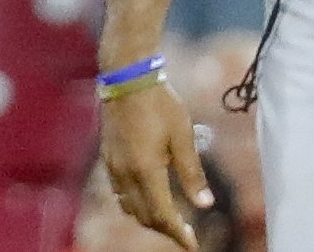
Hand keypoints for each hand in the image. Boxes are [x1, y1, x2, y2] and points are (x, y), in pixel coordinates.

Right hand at [99, 79, 212, 251]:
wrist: (127, 77)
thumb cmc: (160, 103)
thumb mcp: (183, 135)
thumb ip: (192, 173)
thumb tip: (205, 204)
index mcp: (147, 170)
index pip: (163, 215)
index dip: (178, 234)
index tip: (192, 245)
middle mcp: (126, 173)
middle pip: (144, 216)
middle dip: (165, 229)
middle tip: (185, 232)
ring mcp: (114, 166)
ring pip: (129, 207)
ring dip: (148, 218)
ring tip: (168, 217)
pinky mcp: (108, 157)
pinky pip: (119, 193)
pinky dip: (135, 203)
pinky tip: (148, 195)